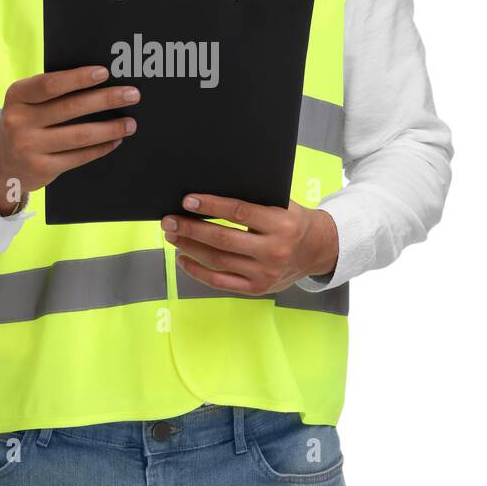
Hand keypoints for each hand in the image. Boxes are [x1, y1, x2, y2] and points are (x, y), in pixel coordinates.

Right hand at [0, 66, 139, 215]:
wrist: (1, 162)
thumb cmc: (25, 122)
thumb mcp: (27, 102)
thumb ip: (52, 91)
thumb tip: (100, 81)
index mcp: (17, 96)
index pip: (50, 84)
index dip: (78, 78)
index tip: (105, 72)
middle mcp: (19, 121)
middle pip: (71, 108)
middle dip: (106, 100)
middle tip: (132, 94)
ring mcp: (29, 147)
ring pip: (79, 135)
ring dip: (110, 128)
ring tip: (130, 123)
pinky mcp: (41, 168)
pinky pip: (79, 156)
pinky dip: (101, 148)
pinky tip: (115, 140)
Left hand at [160, 194, 338, 294]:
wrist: (318, 250)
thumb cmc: (292, 221)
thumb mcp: (281, 204)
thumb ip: (252, 201)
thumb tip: (207, 196)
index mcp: (281, 223)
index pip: (239, 212)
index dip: (210, 205)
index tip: (187, 201)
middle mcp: (274, 250)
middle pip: (223, 239)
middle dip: (191, 229)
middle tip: (168, 220)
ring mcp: (265, 273)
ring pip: (218, 260)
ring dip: (190, 247)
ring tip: (172, 235)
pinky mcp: (258, 289)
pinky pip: (220, 282)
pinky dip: (197, 271)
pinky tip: (183, 258)